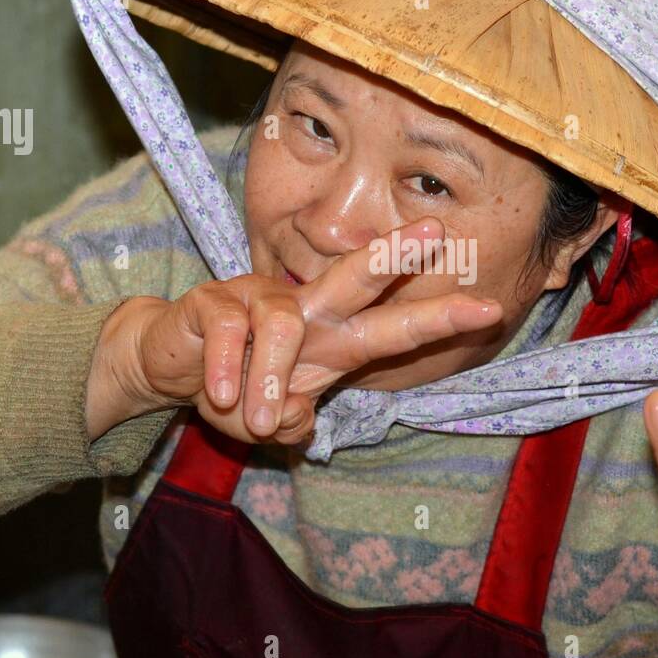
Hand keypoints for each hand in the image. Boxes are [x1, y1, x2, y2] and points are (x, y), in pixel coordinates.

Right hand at [94, 218, 501, 447]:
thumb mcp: (268, 420)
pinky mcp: (214, 301)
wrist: (167, 367)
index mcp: (333, 339)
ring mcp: (259, 299)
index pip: (394, 327)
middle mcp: (306, 311)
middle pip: (357, 277)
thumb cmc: (235, 388)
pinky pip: (231, 334)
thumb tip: (297, 420)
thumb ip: (290, 424)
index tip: (490, 309)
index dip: (440, 319)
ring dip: (270, 378)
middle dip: (396, 256)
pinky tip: (219, 394)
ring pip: (285, 323)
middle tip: (435, 233)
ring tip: (253, 415)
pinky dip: (228, 372)